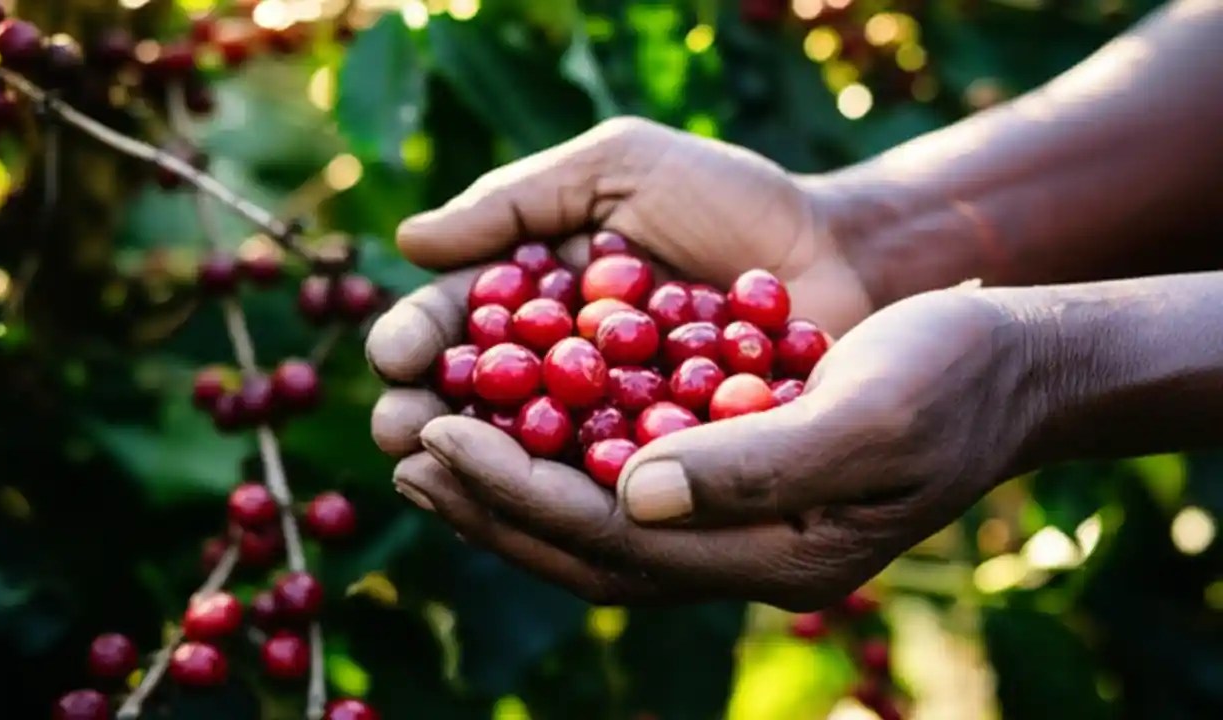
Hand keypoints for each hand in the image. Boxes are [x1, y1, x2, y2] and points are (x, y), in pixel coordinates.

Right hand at [368, 116, 878, 457]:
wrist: (839, 251)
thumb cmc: (727, 198)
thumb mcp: (623, 169)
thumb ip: (521, 199)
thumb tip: (410, 243)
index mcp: (533, 301)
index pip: (457, 324)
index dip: (418, 341)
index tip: (397, 357)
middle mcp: (557, 373)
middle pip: (477, 403)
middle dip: (432, 417)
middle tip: (403, 432)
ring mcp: (607, 431)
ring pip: (531, 461)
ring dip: (486, 471)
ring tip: (449, 476)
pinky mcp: (664, 474)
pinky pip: (613, 493)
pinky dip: (579, 498)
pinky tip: (549, 505)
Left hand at [384, 287, 1044, 608]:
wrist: (1004, 365)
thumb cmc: (949, 378)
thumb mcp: (869, 415)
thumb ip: (757, 465)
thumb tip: (630, 493)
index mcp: (775, 555)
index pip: (615, 538)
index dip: (517, 492)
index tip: (438, 435)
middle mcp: (743, 558)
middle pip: (588, 549)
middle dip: (490, 507)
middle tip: (405, 455)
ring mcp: (738, 529)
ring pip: (596, 528)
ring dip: (509, 494)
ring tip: (430, 450)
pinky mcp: (734, 486)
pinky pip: (623, 493)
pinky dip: (558, 469)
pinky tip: (513, 431)